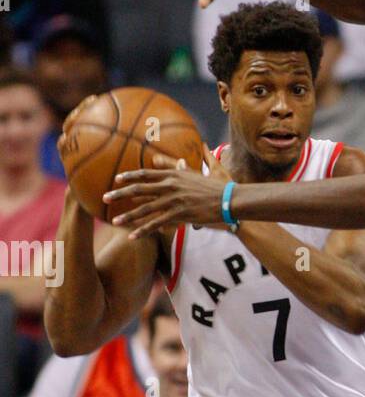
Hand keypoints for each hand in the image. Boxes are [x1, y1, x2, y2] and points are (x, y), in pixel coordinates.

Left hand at [105, 151, 226, 237]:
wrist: (228, 199)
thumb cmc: (216, 186)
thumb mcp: (199, 172)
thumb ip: (184, 168)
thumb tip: (179, 160)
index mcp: (173, 174)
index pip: (146, 174)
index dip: (130, 176)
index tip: (117, 179)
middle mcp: (170, 185)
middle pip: (139, 189)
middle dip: (120, 194)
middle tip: (104, 198)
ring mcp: (173, 200)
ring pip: (144, 209)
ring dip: (128, 216)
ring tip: (114, 221)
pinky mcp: (179, 214)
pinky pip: (157, 224)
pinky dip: (144, 230)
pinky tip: (133, 236)